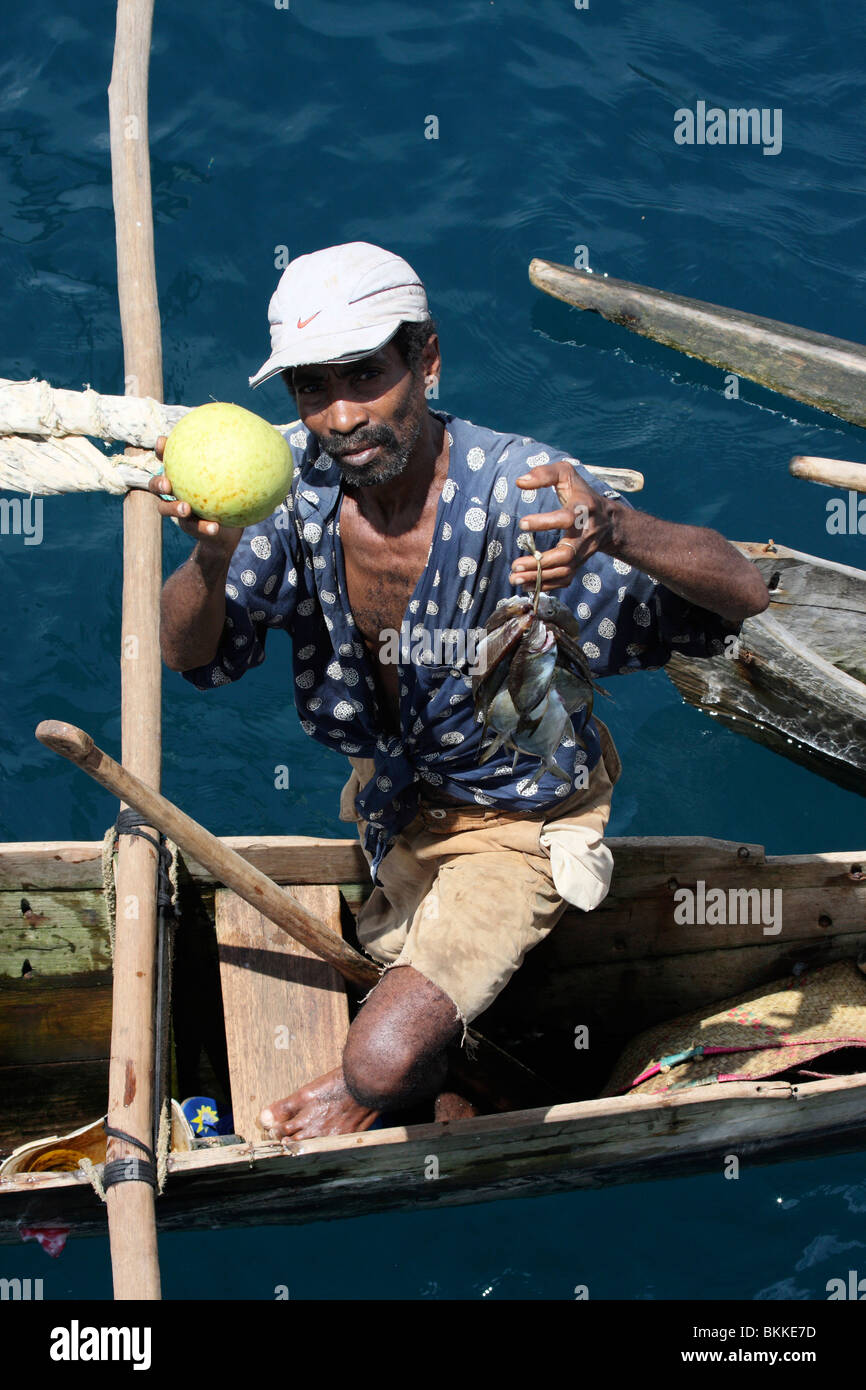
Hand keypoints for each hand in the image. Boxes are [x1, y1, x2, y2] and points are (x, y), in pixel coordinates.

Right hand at [148, 436, 243, 551]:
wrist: (229, 529)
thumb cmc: (231, 495)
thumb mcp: (234, 478)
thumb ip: (237, 462)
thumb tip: (257, 439)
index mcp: (182, 475)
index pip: (166, 459)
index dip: (161, 450)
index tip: (163, 441)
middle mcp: (176, 492)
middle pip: (156, 485)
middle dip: (158, 482)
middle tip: (167, 483)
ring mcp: (179, 511)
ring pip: (165, 508)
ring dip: (174, 508)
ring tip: (186, 508)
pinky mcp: (190, 528)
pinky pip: (195, 527)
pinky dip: (204, 527)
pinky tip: (215, 527)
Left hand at [508, 460, 617, 590]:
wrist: (608, 521)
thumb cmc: (581, 494)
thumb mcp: (567, 475)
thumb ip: (545, 473)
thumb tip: (520, 482)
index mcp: (583, 510)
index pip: (566, 519)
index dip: (545, 522)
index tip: (522, 523)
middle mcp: (585, 535)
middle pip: (566, 554)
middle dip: (540, 562)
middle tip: (515, 565)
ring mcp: (583, 552)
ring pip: (564, 571)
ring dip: (539, 577)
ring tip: (515, 577)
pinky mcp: (579, 564)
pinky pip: (564, 579)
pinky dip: (546, 585)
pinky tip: (526, 583)